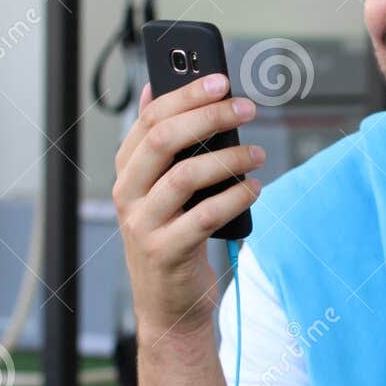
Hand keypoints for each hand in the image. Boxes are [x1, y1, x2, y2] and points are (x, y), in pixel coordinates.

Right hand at [112, 75, 263, 337]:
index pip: (149, 119)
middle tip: (247, 108)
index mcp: (127, 171)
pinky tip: (254, 188)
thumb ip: (161, 145)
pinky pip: (206, 216)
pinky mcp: (167, 252)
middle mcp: (128, 194)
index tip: (221, 80)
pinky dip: (236, 197)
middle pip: (163, 140)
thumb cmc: (173, 237)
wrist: (169, 306)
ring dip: (229, 158)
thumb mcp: (161, 189)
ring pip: (185, 176)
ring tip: (258, 154)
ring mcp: (143, 224)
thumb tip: (154, 88)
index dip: (184, 95)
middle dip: (209, 117)